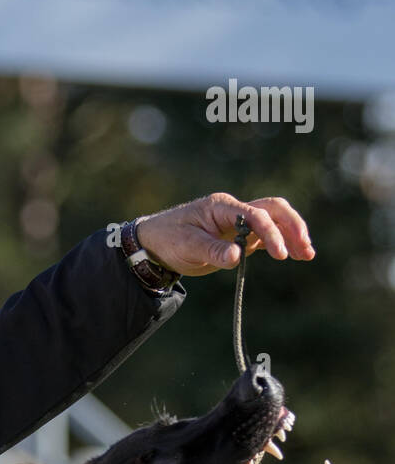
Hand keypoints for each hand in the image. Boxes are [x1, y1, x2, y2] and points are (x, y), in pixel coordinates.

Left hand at [135, 193, 314, 276]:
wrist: (157, 242)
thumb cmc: (170, 239)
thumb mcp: (187, 247)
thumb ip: (212, 251)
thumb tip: (237, 256)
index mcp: (222, 207)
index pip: (254, 215)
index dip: (270, 233)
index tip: (280, 254)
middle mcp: (235, 210)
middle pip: (273, 209)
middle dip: (292, 226)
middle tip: (305, 248)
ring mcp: (239, 222)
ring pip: (274, 221)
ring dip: (292, 234)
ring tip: (307, 254)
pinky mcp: (240, 236)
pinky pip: (266, 236)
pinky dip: (282, 243)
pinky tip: (296, 255)